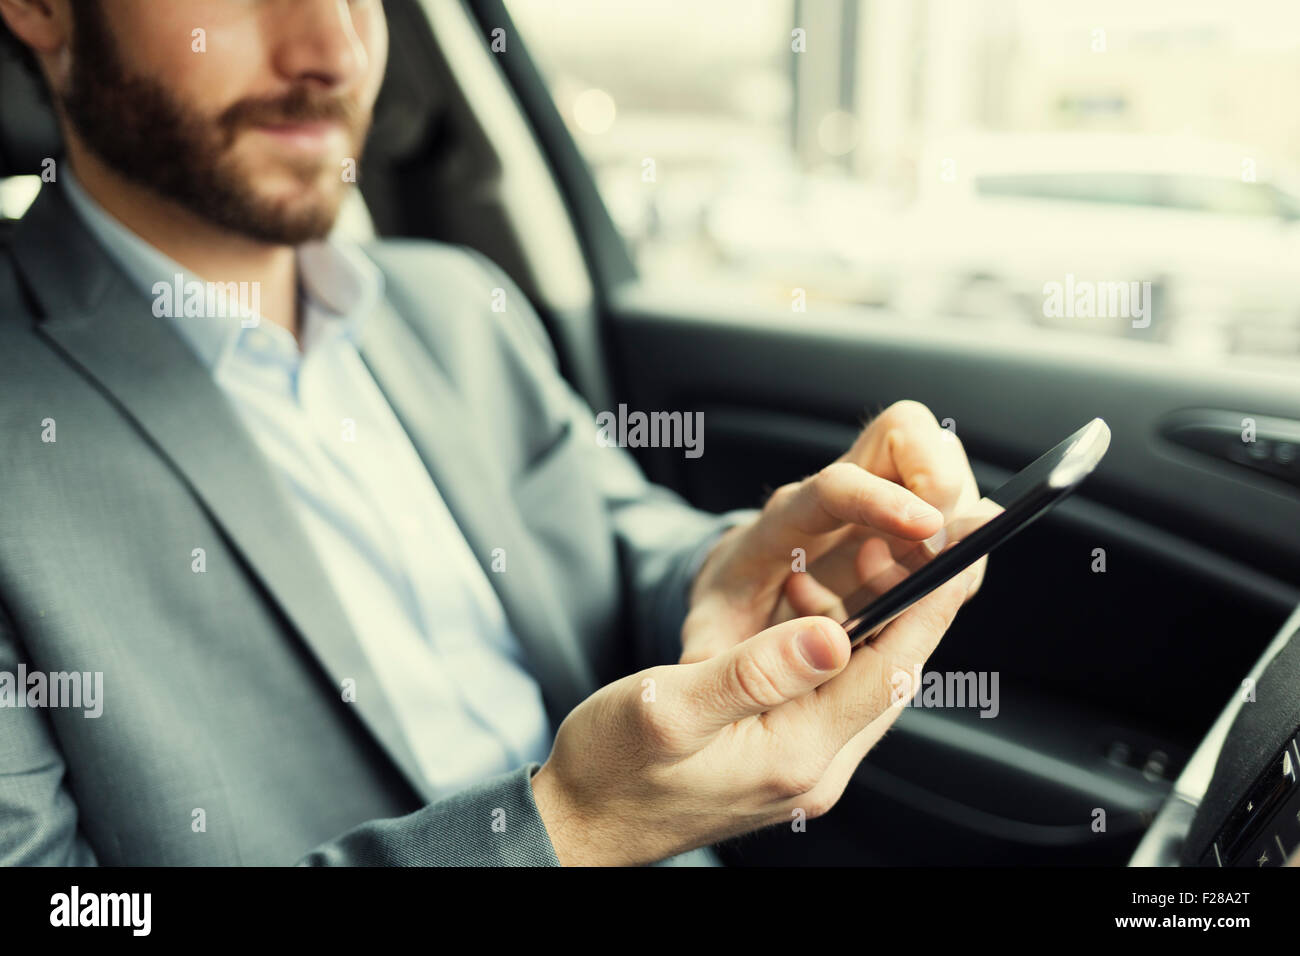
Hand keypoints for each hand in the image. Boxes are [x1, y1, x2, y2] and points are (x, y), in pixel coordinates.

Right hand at [530, 568, 978, 865]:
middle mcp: (814, 768)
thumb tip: (831, 634)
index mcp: (796, 755)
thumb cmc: (612, 768)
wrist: (580, 825)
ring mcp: (800, 769)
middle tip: (948, 547)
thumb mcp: (670, 708)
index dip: (929, 608)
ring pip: (867, 685)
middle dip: (922, 608)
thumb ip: (753, 673)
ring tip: (893, 565)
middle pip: (891, 677)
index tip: (964, 556)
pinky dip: (843, 648)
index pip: (888, 671)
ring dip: (883, 624)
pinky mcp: (782, 761)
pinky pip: (835, 696)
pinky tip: (824, 616)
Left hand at [682, 400, 983, 663]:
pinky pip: (947, 522)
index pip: (833, 489)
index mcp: (780, 524)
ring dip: (955, 525)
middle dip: (940, 476)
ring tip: (922, 586)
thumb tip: (815, 652)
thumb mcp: (707, 643)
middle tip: (943, 544)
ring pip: (937, 472)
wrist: (730, 596)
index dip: (883, 501)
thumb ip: (735, 662)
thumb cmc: (723, 615)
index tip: (927, 526)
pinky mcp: (899, 531)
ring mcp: (872, 508)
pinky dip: (954, 557)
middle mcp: (832, 500)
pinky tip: (921, 598)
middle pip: (905, 435)